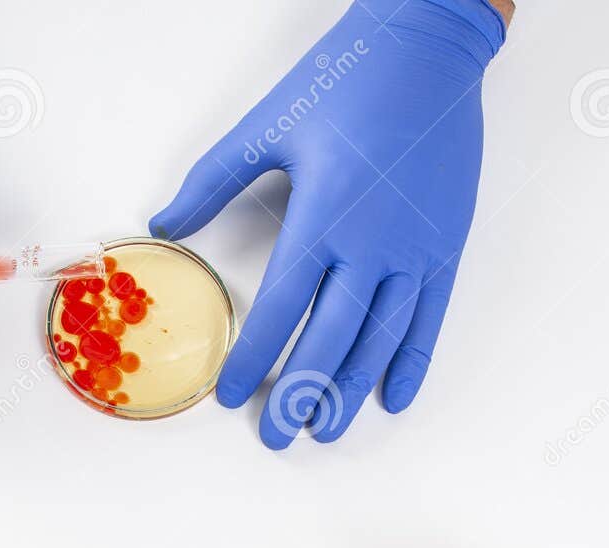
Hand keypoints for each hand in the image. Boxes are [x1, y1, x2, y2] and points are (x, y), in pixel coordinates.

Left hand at [150, 0, 505, 447]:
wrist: (427, 50)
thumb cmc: (345, 82)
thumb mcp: (268, 128)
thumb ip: (211, 183)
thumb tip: (163, 224)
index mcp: (322, 215)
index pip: (281, 307)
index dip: (255, 357)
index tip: (233, 395)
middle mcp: (371, 242)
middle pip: (331, 339)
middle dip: (301, 394)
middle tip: (278, 436)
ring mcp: (414, 249)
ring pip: (380, 340)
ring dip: (352, 392)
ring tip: (327, 430)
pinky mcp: (444, 246)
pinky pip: (428, 319)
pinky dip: (411, 362)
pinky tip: (392, 397)